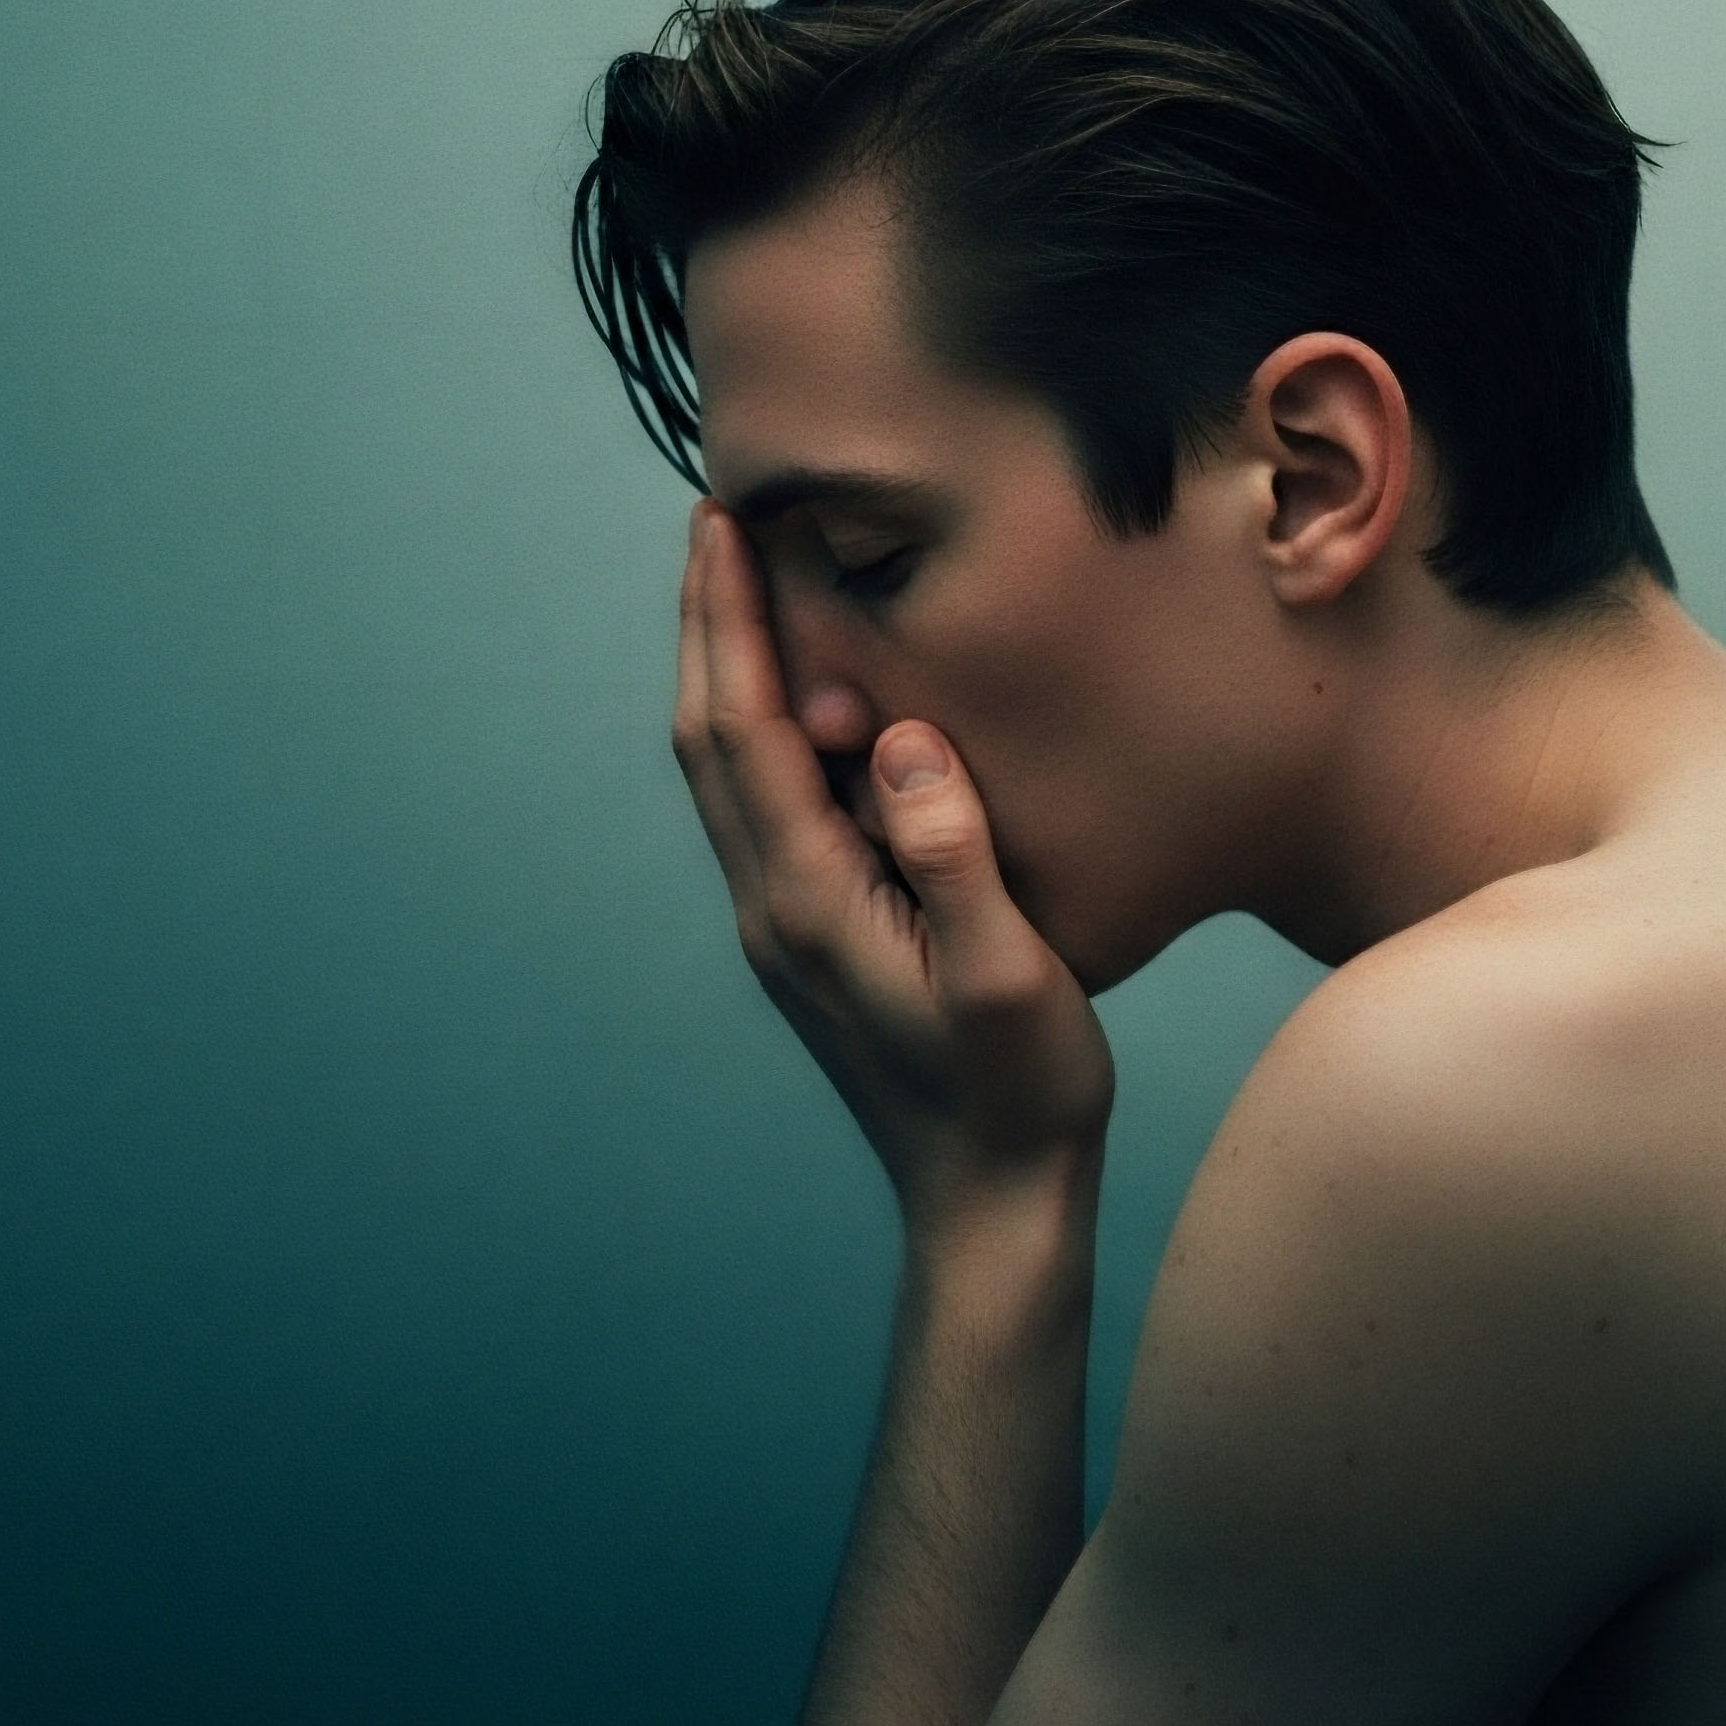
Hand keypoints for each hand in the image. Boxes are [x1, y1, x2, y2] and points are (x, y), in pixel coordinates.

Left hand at [671, 503, 1113, 1224]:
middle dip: (708, 625)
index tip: (722, 530)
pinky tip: (795, 698)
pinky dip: (759, 727)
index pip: (745, 734)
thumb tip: (900, 743)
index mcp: (810, 903)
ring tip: (740, 584)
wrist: (988, 1202)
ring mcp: (785, 926)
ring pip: (727, 773)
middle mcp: (774, 907)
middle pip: (710, 739)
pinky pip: (762, 806)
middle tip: (713, 523)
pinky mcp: (811, 936)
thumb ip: (953, 855)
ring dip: (726, 671)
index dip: (730, 625)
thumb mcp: (1009, 977)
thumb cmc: (1017, 1094)